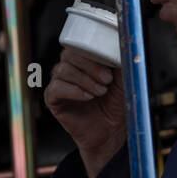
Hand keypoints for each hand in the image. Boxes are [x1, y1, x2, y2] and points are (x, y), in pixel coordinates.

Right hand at [44, 46, 125, 177]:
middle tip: (107, 80)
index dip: (94, 52)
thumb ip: (120, 63)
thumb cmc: (114, 105)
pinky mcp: (53, 99)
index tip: (110, 64)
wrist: (110, 131)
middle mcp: (68, 69)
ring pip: (63, 70)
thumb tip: (123, 47)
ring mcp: (59, 83)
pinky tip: (87, 97)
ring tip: (100, 92)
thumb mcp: (122, 80)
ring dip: (84, 80)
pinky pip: (56, 89)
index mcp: (82, 60)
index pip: (80, 45)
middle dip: (91, 66)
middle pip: (69, 55)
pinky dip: (73, 91)